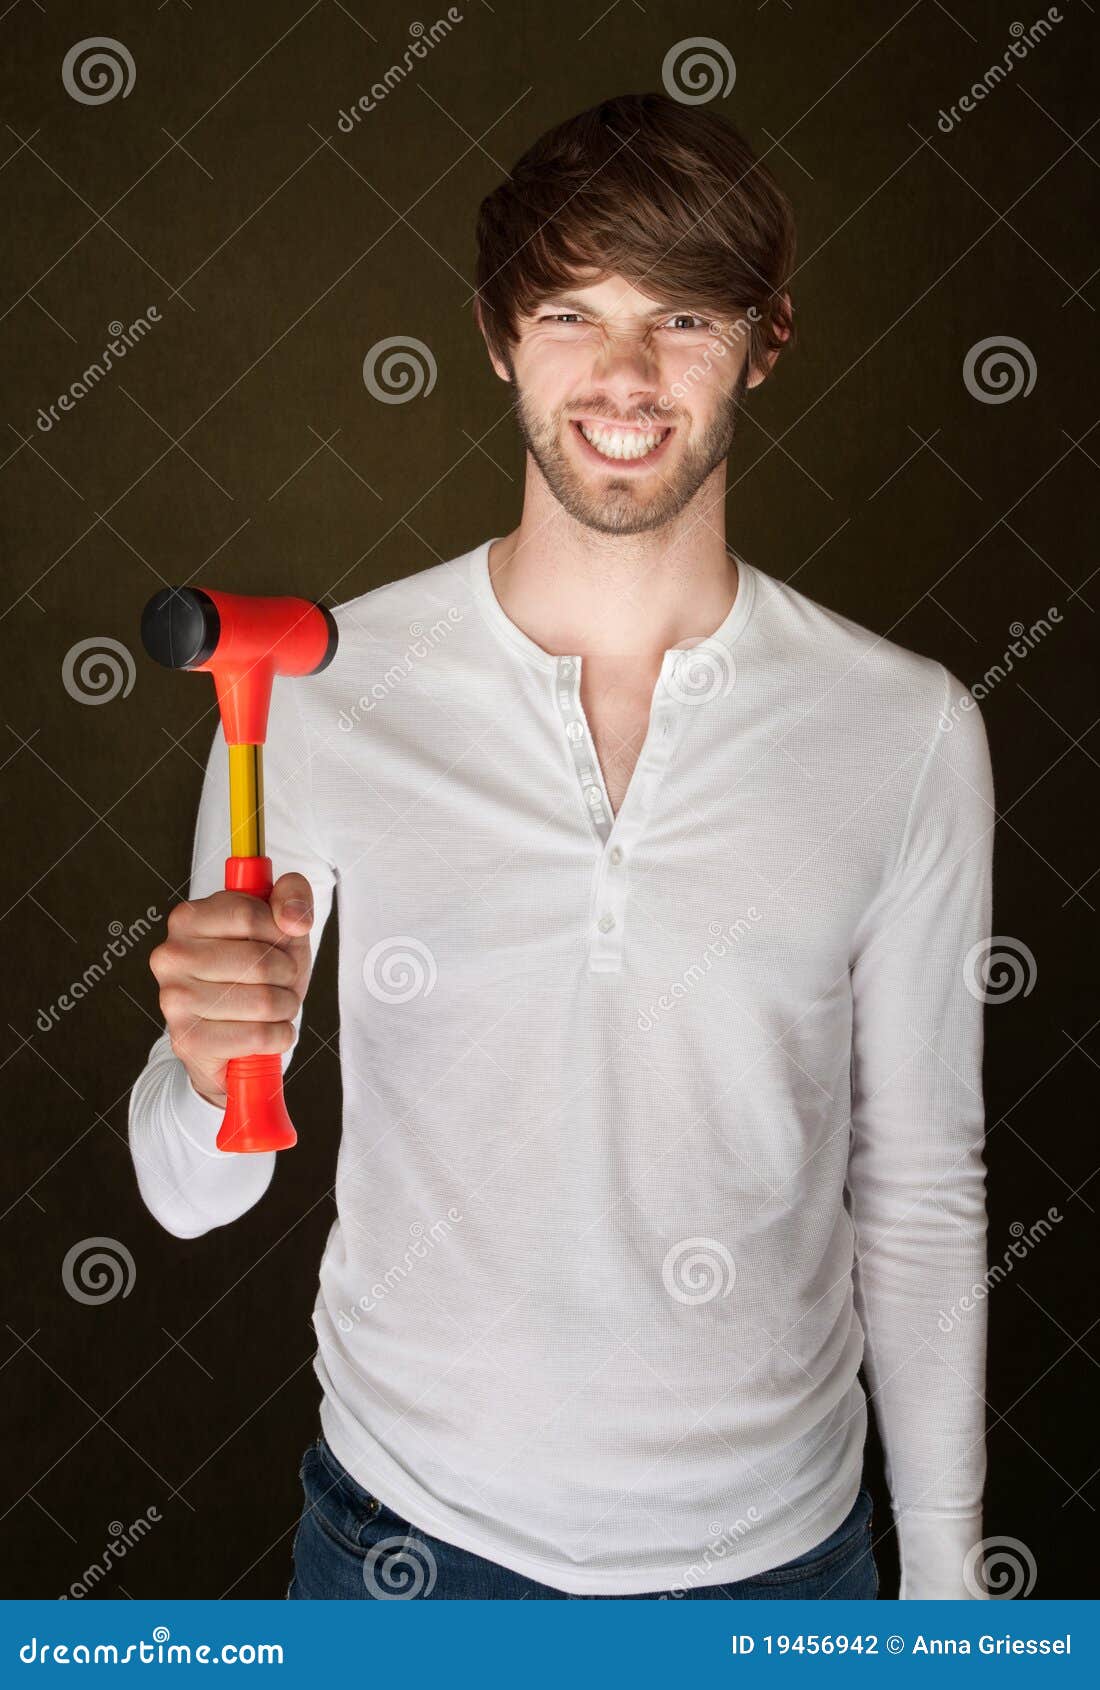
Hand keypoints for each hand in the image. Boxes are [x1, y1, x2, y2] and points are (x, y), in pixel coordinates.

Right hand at [149, 873, 314, 1107]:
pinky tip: (268, 1031)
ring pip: (264, 1001)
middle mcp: (171, 957)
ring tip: (274, 1007)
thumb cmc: (258, 971)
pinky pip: (258, 1036)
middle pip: (261, 962)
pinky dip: (279, 1036)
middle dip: (288, 975)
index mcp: (187, 919)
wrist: (237, 1033)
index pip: (249, 914)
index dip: (279, 932)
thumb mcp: (280, 927)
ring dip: (286, 1007)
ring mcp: (175, 1000)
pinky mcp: (188, 1040)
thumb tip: (294, 918)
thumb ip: (292, 897)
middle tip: (280, 981)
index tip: (279, 942)